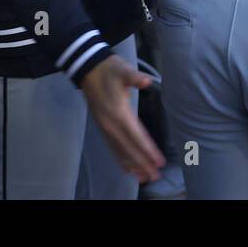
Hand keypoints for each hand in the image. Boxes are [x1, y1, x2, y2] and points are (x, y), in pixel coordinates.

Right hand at [81, 55, 165, 182]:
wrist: (89, 69)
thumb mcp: (123, 70)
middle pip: (129, 148)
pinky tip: (127, 167)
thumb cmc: (109, 69)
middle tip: (155, 176)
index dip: (147, 150)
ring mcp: (105, 127)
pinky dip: (120, 159)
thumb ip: (134, 77)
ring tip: (143, 178)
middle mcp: (111, 124)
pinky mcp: (102, 127)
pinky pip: (112, 147)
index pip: (136, 136)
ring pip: (119, 151)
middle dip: (142, 163)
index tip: (159, 162)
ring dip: (132, 165)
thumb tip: (146, 81)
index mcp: (119, 113)